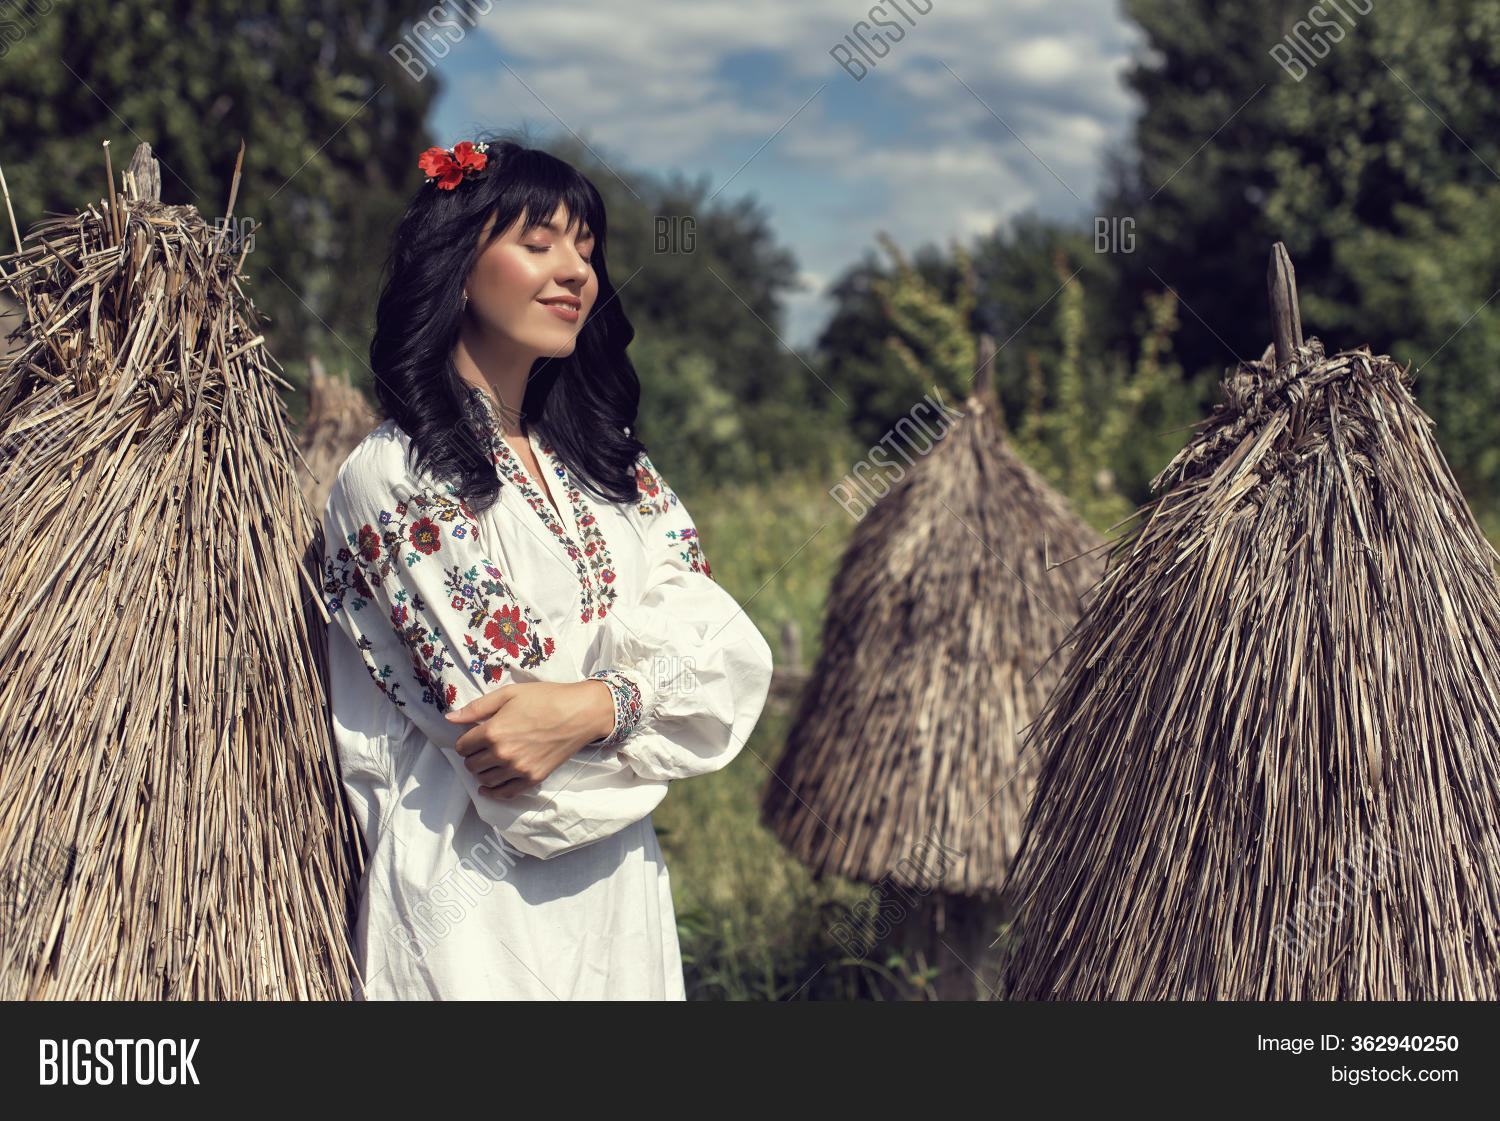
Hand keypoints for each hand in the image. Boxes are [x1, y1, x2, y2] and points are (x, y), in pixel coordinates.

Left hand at [443, 680, 616, 799]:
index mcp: (493, 731)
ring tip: (489, 762)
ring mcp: (518, 769)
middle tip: (482, 748)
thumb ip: (477, 708)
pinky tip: (488, 788)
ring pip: (485, 780)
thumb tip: (449, 717)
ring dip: (482, 772)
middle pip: (472, 765)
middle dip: (472, 756)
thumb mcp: (508, 694)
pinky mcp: (532, 778)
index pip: (463, 747)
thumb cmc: (545, 698)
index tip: (473, 737)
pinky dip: (493, 792)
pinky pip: (505, 793)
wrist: (579, 712)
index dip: (465, 741)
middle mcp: (502, 754)